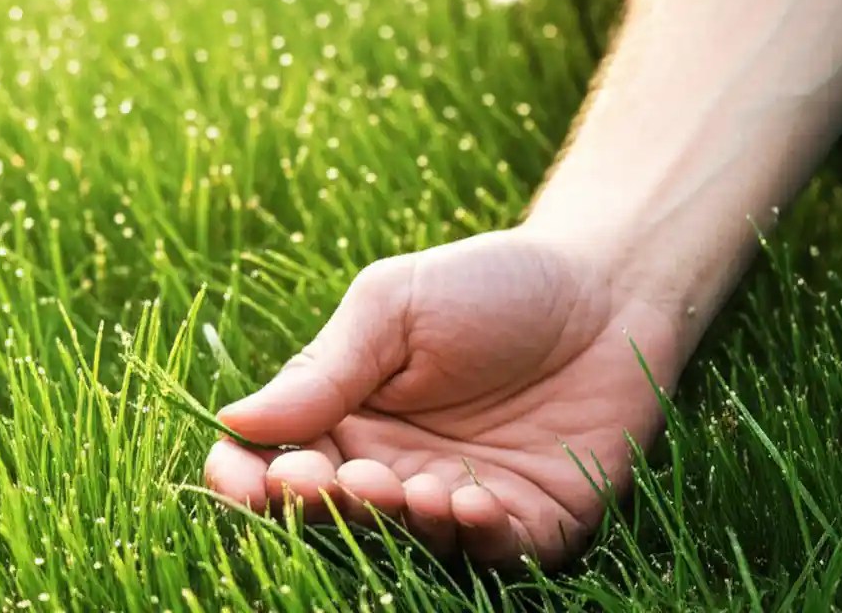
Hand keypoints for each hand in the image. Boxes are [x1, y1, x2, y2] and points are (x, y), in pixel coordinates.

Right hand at [204, 226, 683, 568]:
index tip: (248, 476)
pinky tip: (472, 500)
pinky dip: (474, 541)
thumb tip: (236, 421)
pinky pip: (489, 555)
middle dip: (321, 509)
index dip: (245, 480)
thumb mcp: (392, 306)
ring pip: (403, 545)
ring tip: (411, 488)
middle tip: (336, 479)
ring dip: (395, 528)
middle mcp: (389, 468)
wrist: (606, 288)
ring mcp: (455, 500)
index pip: (269, 464)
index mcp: (342, 415)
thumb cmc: (487, 285)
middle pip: (327, 516)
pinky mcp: (528, 521)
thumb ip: (323, 369)